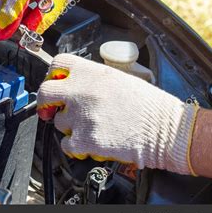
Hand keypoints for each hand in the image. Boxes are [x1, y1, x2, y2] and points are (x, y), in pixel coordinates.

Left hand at [37, 54, 198, 174]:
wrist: (166, 130)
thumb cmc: (149, 105)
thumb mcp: (119, 78)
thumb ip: (93, 79)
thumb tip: (75, 83)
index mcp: (92, 73)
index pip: (57, 65)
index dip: (52, 75)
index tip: (54, 83)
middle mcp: (82, 91)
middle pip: (45, 92)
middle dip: (45, 103)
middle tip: (50, 109)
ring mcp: (81, 116)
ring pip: (58, 122)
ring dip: (69, 127)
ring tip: (90, 127)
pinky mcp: (85, 140)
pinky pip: (66, 145)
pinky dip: (74, 147)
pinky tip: (89, 143)